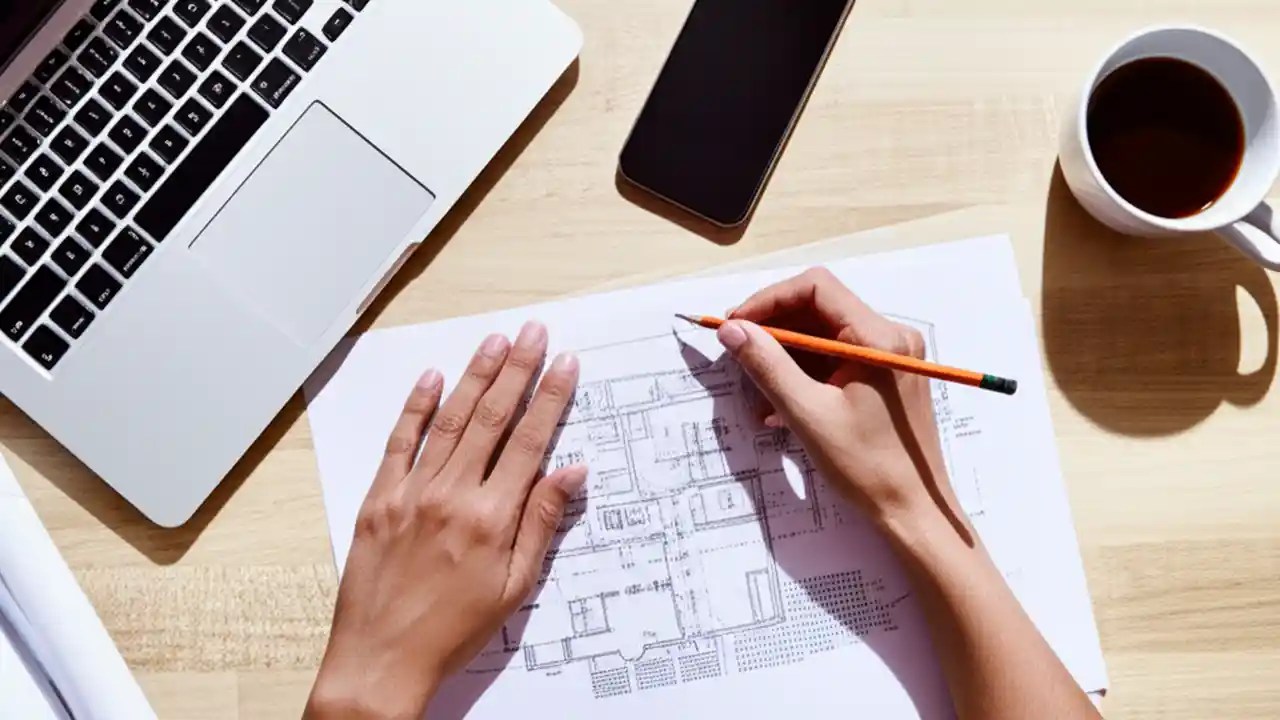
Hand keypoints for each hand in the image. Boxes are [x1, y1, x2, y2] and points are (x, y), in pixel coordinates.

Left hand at [306, 322, 585, 719]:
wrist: (382, 659)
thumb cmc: (453, 631)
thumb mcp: (515, 586)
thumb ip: (542, 523)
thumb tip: (572, 472)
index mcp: (491, 518)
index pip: (529, 442)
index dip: (550, 398)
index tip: (565, 364)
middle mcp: (452, 496)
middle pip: (492, 418)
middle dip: (517, 370)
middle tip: (535, 333)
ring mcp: (411, 493)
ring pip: (450, 420)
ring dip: (474, 376)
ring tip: (494, 341)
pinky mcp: (379, 499)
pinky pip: (399, 442)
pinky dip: (416, 408)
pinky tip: (432, 378)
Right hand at [717, 268, 967, 535]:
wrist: (914, 512)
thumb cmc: (868, 467)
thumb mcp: (807, 414)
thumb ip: (767, 366)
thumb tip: (732, 329)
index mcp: (878, 339)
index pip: (816, 288)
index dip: (769, 300)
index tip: (737, 325)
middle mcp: (890, 337)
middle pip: (820, 308)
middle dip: (775, 329)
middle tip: (739, 353)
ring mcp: (891, 357)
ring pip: (824, 335)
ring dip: (787, 357)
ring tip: (757, 390)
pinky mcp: (886, 378)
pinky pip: (837, 360)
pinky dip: (806, 375)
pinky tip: (781, 406)